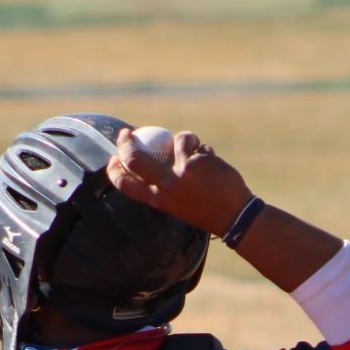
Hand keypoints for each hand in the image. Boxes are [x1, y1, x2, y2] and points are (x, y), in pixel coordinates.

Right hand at [105, 128, 253, 236]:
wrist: (234, 216)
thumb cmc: (206, 211)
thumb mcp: (178, 204)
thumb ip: (163, 186)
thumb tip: (151, 160)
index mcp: (158, 201)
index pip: (125, 184)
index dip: (114, 169)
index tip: (114, 159)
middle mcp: (166, 187)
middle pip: (134, 159)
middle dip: (125, 142)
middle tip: (128, 133)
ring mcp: (181, 173)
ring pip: (174, 141)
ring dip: (184, 139)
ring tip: (194, 148)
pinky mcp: (198, 161)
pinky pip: (196, 144)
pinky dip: (203, 149)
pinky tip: (212, 160)